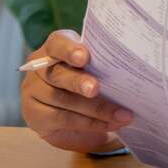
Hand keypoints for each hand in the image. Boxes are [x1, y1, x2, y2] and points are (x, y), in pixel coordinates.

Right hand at [20, 29, 133, 152]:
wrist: (71, 112)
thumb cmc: (88, 78)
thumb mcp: (94, 66)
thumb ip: (103, 63)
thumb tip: (134, 68)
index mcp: (55, 48)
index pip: (58, 43)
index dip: (69, 49)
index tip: (84, 57)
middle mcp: (40, 67)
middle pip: (58, 74)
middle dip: (79, 82)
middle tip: (96, 89)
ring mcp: (33, 91)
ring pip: (63, 100)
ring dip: (96, 109)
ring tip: (122, 115)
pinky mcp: (34, 115)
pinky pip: (63, 119)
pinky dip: (91, 123)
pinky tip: (110, 124)